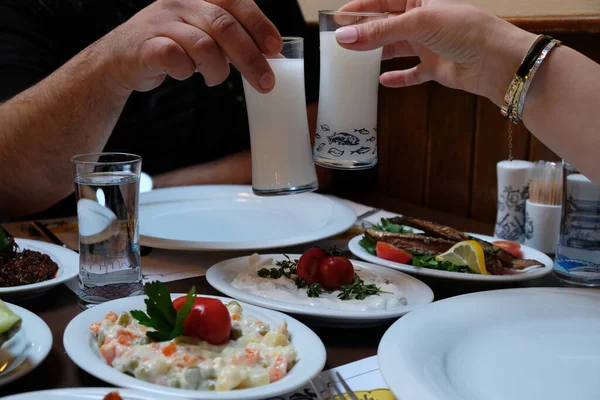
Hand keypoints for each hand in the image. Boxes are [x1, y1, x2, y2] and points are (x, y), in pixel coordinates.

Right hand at [97, 0, 282, 93]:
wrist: (120, 58)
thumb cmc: (171, 46)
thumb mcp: (205, 36)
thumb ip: (234, 42)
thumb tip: (274, 56)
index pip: (236, 2)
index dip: (259, 24)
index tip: (275, 48)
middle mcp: (181, 4)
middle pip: (224, 26)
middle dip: (250, 57)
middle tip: (265, 82)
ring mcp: (162, 22)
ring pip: (203, 45)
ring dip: (217, 70)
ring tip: (215, 79)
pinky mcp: (145, 45)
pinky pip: (175, 58)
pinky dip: (187, 72)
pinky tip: (186, 74)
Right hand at [336, 0, 536, 104]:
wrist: (496, 62)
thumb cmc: (463, 30)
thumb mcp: (417, 23)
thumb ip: (379, 31)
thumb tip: (344, 37)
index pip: (384, 0)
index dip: (361, 7)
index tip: (338, 18)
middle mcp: (423, 20)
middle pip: (387, 24)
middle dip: (364, 32)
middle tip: (340, 42)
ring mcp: (429, 44)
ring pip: (395, 48)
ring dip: (376, 53)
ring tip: (353, 61)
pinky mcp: (435, 67)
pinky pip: (411, 73)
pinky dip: (398, 78)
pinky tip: (383, 82)